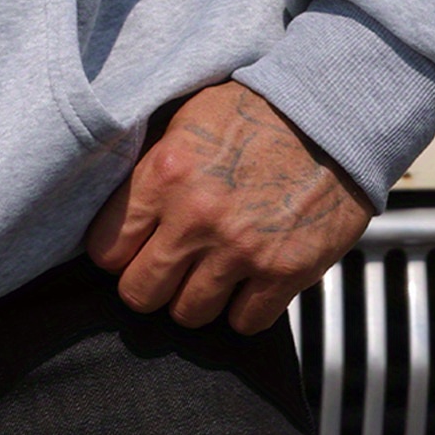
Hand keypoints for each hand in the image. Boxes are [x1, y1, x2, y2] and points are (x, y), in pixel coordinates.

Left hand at [85, 82, 373, 333]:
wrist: (329, 115)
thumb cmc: (253, 111)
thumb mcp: (184, 121)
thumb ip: (150, 169)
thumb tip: (117, 208)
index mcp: (163, 174)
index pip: (105, 248)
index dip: (115, 253)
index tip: (130, 248)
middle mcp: (196, 217)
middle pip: (140, 293)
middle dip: (147, 284)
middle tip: (165, 269)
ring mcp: (241, 249)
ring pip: (188, 314)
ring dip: (195, 298)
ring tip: (207, 273)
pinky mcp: (285, 272)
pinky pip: (245, 323)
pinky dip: (243, 309)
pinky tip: (247, 281)